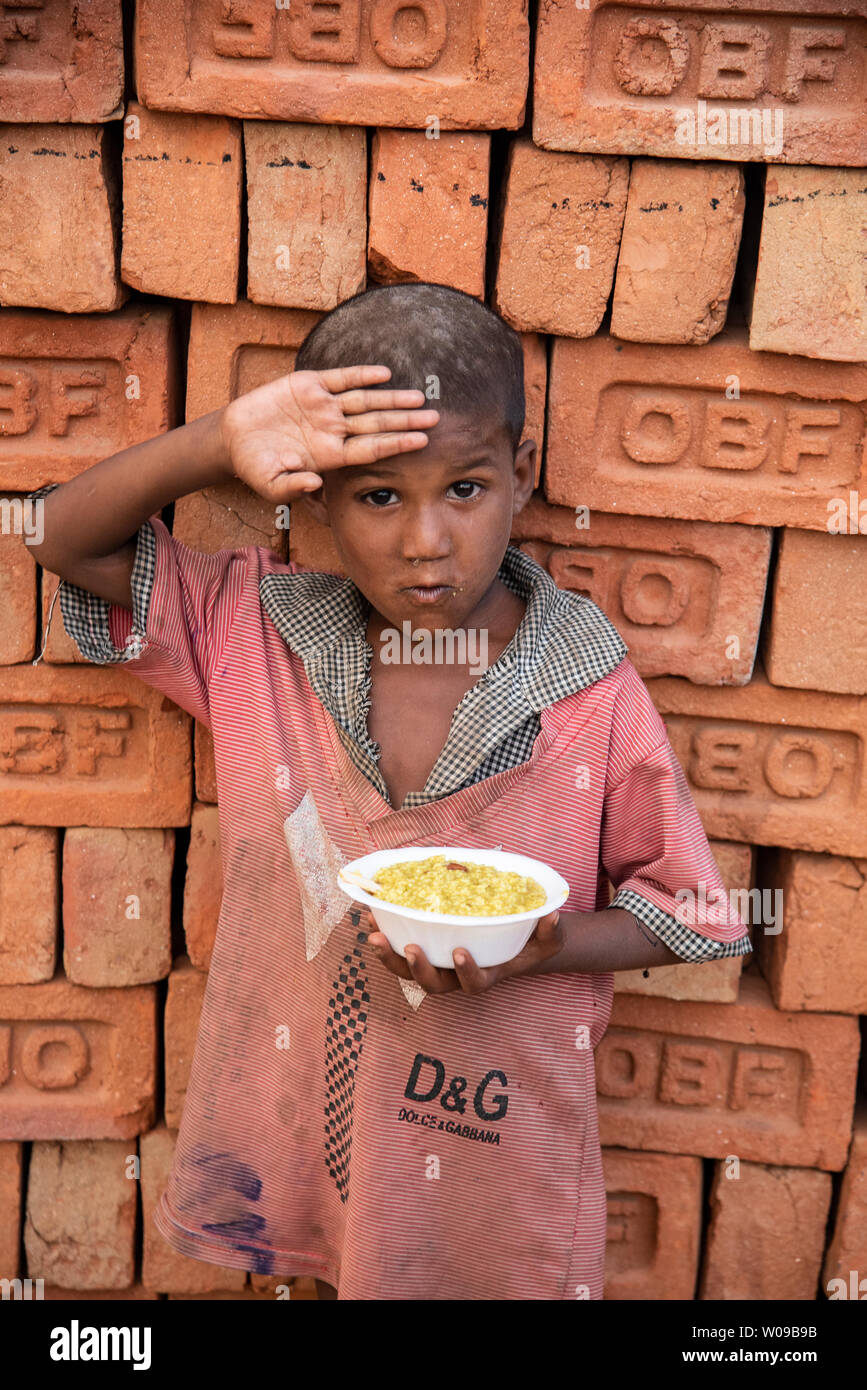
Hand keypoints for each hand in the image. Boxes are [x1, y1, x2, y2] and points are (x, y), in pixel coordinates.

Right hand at [220, 365, 438, 503]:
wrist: (233, 439)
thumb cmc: (256, 467)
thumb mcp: (271, 485)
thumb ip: (293, 487)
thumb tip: (314, 484)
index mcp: (330, 455)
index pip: (372, 449)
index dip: (396, 444)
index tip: (422, 442)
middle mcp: (334, 430)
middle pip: (377, 424)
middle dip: (405, 421)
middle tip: (435, 418)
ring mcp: (324, 406)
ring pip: (365, 400)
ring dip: (391, 399)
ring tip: (418, 397)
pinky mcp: (309, 385)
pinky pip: (341, 378)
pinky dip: (361, 375)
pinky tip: (383, 374)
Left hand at [359, 908, 565, 993]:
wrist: (511, 944)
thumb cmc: (528, 944)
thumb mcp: (546, 941)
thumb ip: (550, 934)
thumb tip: (551, 917)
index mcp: (484, 976)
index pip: (473, 984)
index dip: (465, 972)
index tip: (460, 951)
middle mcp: (456, 977)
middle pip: (432, 985)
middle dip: (417, 968)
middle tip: (408, 946)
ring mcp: (437, 965)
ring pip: (407, 972)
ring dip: (389, 955)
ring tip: (374, 933)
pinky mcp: (424, 950)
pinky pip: (399, 951)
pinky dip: (385, 936)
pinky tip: (373, 917)